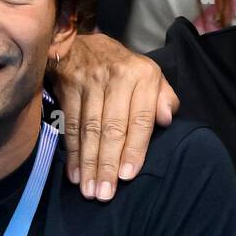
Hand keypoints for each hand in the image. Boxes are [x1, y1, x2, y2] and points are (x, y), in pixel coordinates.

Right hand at [49, 33, 179, 200]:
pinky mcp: (67, 88)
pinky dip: (72, 152)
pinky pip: (69, 125)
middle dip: (107, 164)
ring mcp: (89, 83)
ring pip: (88, 130)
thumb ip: (164, 98)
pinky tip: (75, 174)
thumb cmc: (124, 68)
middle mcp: (115, 78)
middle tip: (105, 193)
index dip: (133, 149)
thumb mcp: (152, 75)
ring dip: (88, 163)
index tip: (128, 176)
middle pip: (111, 128)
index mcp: (142, 76)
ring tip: (90, 190)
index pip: (139, 119)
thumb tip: (167, 119)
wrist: (82, 42)